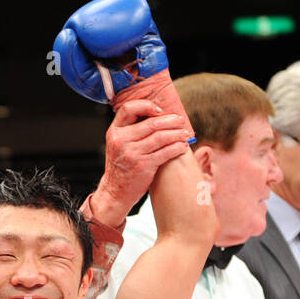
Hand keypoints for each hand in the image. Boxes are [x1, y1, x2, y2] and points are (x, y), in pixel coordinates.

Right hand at [85, 99, 190, 226]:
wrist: (115, 192)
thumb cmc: (121, 167)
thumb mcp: (118, 145)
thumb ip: (130, 130)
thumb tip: (155, 116)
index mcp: (114, 131)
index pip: (129, 109)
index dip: (146, 106)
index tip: (159, 110)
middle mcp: (121, 140)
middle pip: (151, 123)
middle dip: (170, 120)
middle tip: (180, 120)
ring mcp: (132, 153)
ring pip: (161, 137)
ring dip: (177, 134)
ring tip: (185, 133)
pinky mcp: (143, 166)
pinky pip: (165, 152)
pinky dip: (176, 148)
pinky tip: (182, 146)